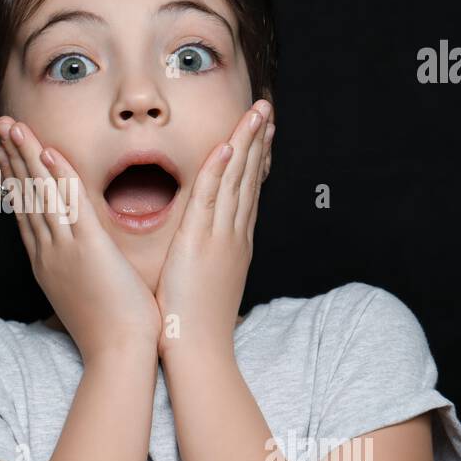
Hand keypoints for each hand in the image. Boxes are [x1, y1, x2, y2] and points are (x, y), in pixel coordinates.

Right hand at [0, 116, 161, 362]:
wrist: (118, 354)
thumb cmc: (107, 332)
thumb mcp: (82, 301)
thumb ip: (74, 280)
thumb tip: (73, 276)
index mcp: (47, 263)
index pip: (27, 213)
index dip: (16, 181)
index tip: (7, 156)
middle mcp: (48, 252)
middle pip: (26, 196)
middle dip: (14, 158)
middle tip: (3, 127)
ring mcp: (65, 249)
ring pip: (41, 193)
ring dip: (27, 156)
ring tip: (14, 127)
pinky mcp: (88, 248)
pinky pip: (70, 204)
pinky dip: (58, 176)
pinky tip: (47, 151)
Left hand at [154, 100, 274, 362]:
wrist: (198, 350)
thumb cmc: (195, 324)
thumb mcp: (206, 285)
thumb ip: (208, 262)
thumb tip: (205, 253)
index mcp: (234, 244)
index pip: (246, 192)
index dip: (253, 159)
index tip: (259, 133)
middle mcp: (233, 235)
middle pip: (248, 178)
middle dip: (257, 141)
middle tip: (266, 109)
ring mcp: (221, 238)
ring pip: (236, 181)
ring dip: (246, 143)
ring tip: (256, 113)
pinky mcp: (200, 243)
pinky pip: (211, 199)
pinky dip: (220, 171)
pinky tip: (226, 146)